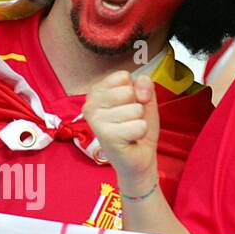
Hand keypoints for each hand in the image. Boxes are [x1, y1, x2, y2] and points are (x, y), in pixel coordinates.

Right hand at [82, 72, 159, 190]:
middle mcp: (90, 105)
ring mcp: (96, 121)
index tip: (130, 104)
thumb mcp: (144, 99)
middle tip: (129, 120)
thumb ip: (144, 84)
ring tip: (129, 130)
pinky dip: (140, 133)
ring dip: (139, 121)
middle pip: (129, 91)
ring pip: (135, 109)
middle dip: (137, 106)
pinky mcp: (106, 136)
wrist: (138, 157)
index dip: (135, 90)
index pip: (123, 76)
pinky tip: (130, 139)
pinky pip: (139, 125)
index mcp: (96, 92)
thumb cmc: (137, 126)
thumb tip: (140, 88)